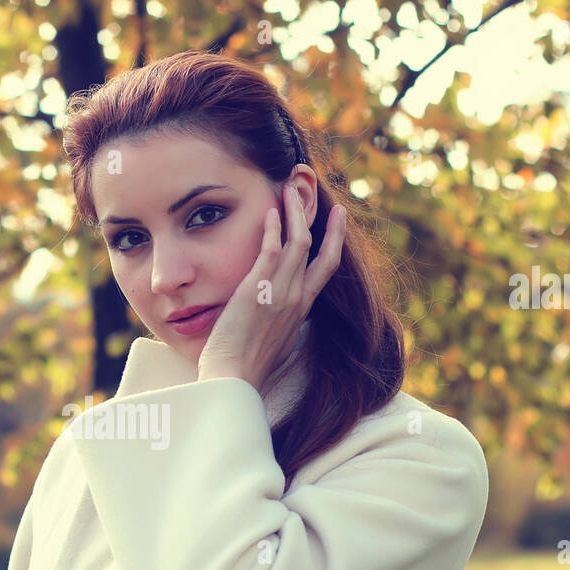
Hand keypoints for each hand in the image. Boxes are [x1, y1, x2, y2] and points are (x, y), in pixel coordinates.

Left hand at [197, 182, 346, 390]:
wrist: (234, 380)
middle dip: (319, 217)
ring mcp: (280, 293)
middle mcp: (297, 299)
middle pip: (317, 249)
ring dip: (294, 213)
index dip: (333, 240)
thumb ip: (280, 326)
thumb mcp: (274, 345)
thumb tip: (278, 322)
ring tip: (289, 189)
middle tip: (316, 193)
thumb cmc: (246, 368)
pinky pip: (271, 250)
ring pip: (298, 242)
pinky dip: (273, 228)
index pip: (325, 268)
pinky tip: (270, 212)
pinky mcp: (258, 289)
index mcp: (301, 311)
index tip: (336, 220)